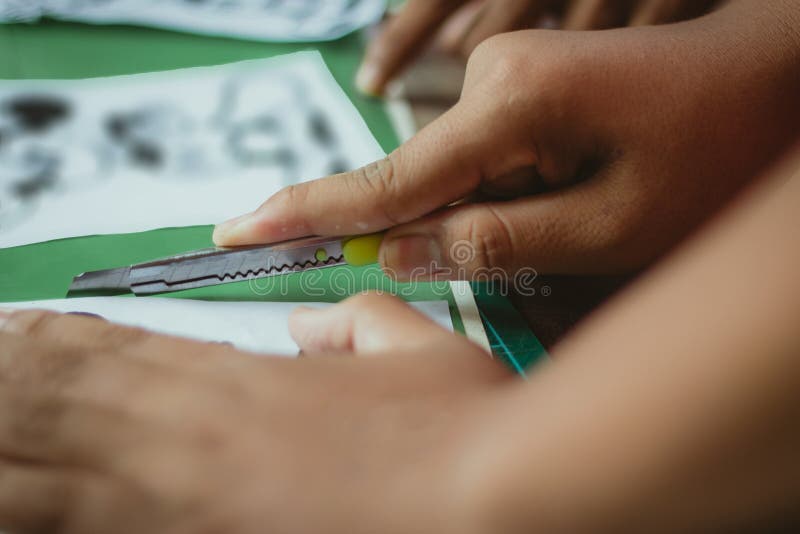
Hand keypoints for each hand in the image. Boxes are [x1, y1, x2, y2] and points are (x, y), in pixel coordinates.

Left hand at [0, 297, 507, 533]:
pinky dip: (35, 493)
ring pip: (50, 455)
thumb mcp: (419, 348)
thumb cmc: (466, 428)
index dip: (59, 341)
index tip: (17, 332)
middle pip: (67, 396)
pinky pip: (80, 519)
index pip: (123, 350)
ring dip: (7, 422)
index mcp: (245, 381)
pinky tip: (12, 482)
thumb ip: (357, 325)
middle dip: (11, 378)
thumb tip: (310, 325)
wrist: (485, 502)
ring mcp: (184, 495)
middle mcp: (198, 431)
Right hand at [214, 3, 799, 279]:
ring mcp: (503, 70)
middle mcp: (490, 75)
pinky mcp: (519, 78)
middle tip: (555, 229)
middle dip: (456, 226)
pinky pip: (486, 151)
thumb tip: (401, 254)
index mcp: (508, 106)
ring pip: (461, 171)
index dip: (308, 216)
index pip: (385, 180)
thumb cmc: (711, 149)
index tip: (236, 233)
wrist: (770, 71)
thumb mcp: (610, 225)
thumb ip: (496, 241)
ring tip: (597, 195)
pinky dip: (511, 187)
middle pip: (425, 180)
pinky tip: (583, 176)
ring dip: (503, 208)